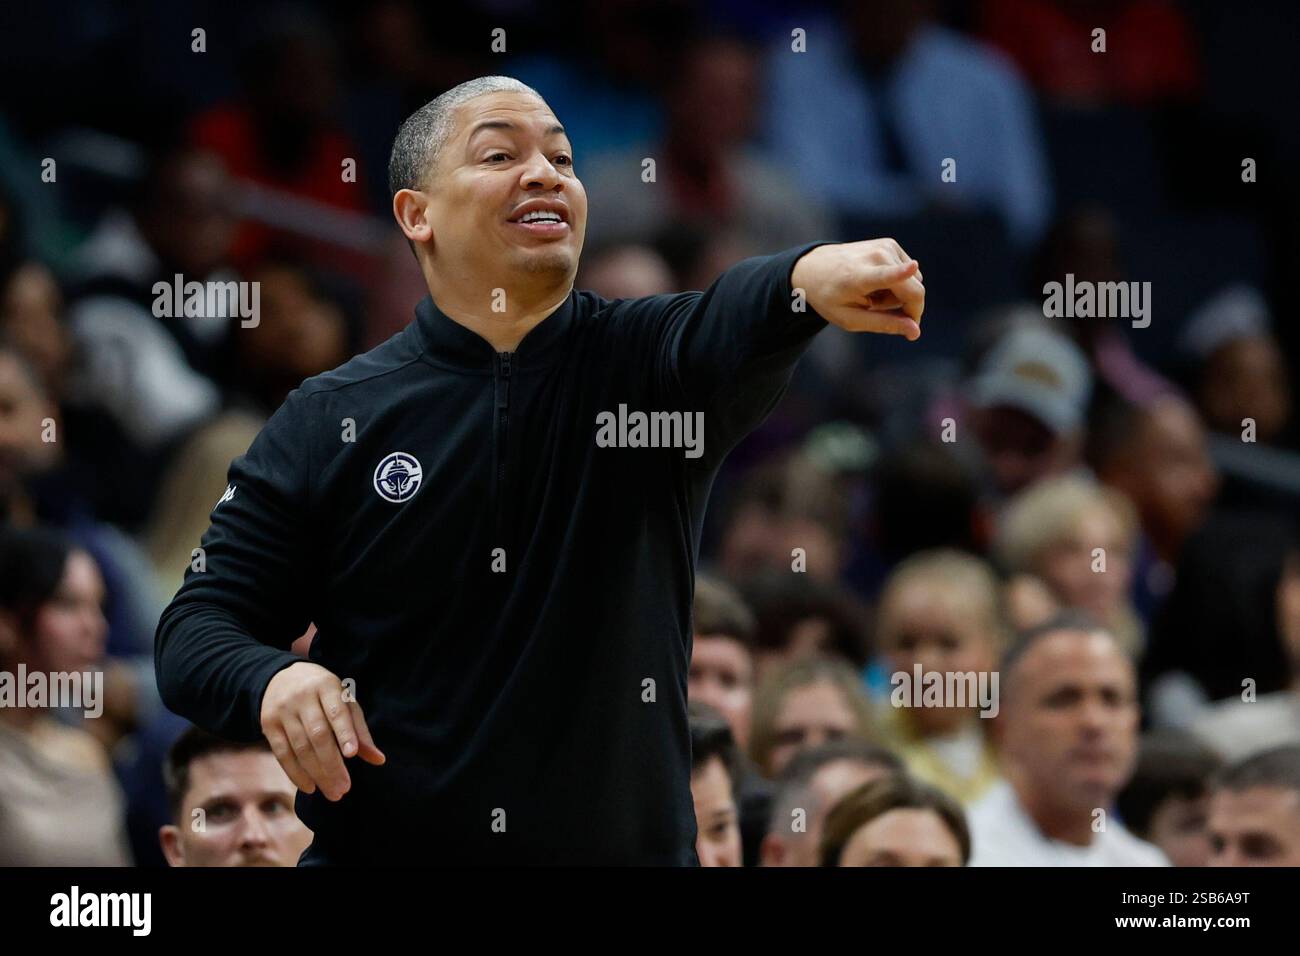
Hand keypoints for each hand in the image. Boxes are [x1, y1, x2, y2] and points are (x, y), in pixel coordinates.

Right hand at [260, 661, 385, 800]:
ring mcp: (283, 710)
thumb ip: (359, 730)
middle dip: (332, 764)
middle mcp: (303, 697)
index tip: (352, 755)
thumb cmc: (324, 695)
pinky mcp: (268, 724)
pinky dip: (296, 773)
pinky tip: (310, 787)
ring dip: (317, 774)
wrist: (282, 677)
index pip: (336, 712)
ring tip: (333, 792)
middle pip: (317, 735)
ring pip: (300, 747)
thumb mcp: (344, 703)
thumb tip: (378, 759)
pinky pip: (282, 753)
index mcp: (327, 686)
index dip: (344, 733)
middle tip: (344, 788)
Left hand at [791, 238, 925, 340]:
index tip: (913, 266)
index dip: (901, 272)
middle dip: (905, 308)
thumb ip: (884, 324)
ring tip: (871, 295)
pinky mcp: (891, 244)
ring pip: (914, 282)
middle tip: (875, 310)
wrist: (813, 267)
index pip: (884, 275)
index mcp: (859, 277)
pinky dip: (898, 282)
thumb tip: (916, 331)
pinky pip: (910, 273)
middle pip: (914, 289)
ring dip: (898, 295)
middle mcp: (875, 256)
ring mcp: (885, 246)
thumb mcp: (850, 319)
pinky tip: (876, 283)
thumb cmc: (831, 297)